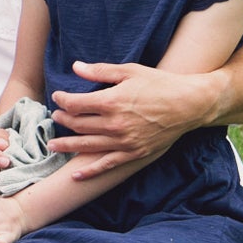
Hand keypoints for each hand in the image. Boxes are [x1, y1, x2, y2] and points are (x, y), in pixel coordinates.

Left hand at [49, 60, 205, 178]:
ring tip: (52, 145)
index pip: (76, 104)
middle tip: (56, 117)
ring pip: (87, 146)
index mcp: (111, 102)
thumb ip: (100, 71)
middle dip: (63, 121)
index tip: (58, 97)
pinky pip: (107, 165)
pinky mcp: (134, 153)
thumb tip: (75, 67)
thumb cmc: (160, 84)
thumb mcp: (129, 71)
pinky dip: (90, 171)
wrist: (189, 105)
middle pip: (78, 125)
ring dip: (67, 146)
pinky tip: (76, 175)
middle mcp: (114, 124)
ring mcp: (124, 142)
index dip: (63, 100)